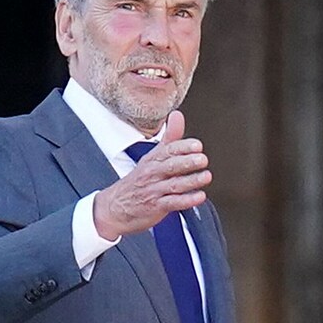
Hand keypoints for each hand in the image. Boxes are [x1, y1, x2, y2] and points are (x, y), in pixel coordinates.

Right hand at [92, 109, 209, 239]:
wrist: (116, 206)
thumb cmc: (139, 181)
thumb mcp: (152, 156)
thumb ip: (170, 138)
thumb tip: (177, 115)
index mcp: (153, 159)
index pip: (168, 150)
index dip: (183, 147)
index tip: (197, 145)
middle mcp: (153, 173)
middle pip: (171, 166)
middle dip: (188, 162)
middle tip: (202, 159)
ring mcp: (155, 190)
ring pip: (174, 184)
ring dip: (191, 181)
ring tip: (206, 176)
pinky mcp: (156, 206)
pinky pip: (173, 203)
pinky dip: (187, 200)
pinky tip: (199, 196)